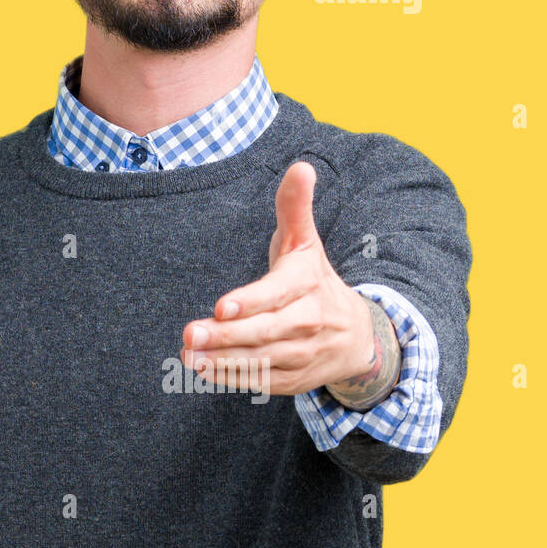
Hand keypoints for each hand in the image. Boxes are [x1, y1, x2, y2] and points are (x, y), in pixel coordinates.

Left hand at [180, 160, 397, 400]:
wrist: (357, 335)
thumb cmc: (315, 279)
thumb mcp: (305, 242)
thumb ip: (294, 207)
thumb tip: (301, 166)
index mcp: (307, 285)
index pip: (277, 295)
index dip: (250, 302)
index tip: (221, 306)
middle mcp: (308, 322)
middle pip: (265, 332)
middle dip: (227, 336)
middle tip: (191, 334)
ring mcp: (301, 354)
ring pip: (261, 360)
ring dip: (223, 361)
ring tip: (189, 356)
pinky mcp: (293, 379)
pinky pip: (261, 380)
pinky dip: (232, 379)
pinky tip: (203, 371)